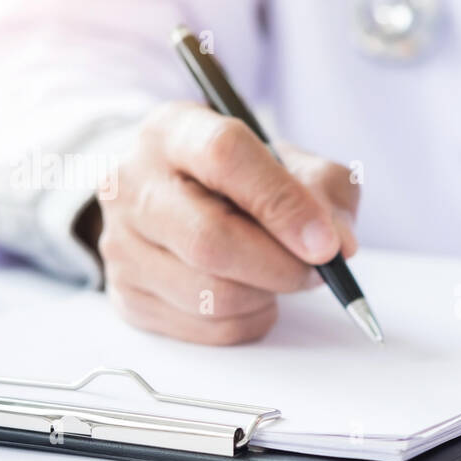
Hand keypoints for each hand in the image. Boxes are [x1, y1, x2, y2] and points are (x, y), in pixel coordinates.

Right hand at [93, 102, 358, 343]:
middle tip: (318, 270)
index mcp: (174, 131)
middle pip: (210, 240)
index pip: (224, 156)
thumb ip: (325, 190)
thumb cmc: (241, 180)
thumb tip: (339, 244)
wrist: (173, 199)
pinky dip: (250, 319)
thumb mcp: (289, 161)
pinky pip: (208, 329)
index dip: (283, 203)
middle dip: (282, 266)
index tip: (326, 243)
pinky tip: (253, 293)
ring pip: (211, 295)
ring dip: (268, 295)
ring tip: (280, 274)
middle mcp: (132, 184)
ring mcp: (121, 244)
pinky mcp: (128, 296)